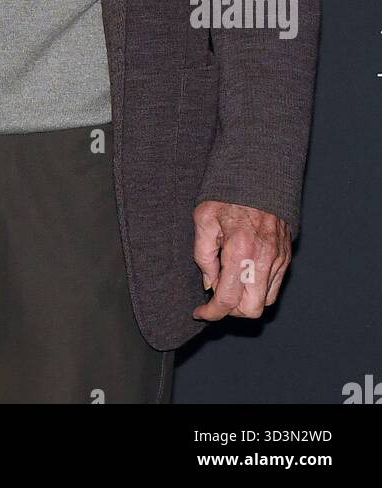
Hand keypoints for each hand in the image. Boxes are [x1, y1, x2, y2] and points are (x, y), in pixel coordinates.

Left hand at [191, 200, 291, 321]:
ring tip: (230, 279)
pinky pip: (274, 287)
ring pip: (265, 301)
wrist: (259, 174)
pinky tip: (245, 273)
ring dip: (246, 300)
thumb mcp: (204, 219)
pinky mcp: (286, 257)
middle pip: (252, 310)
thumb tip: (210, 284)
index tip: (201, 313)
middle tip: (217, 294)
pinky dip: (258, 289)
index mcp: (240, 249)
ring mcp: (279, 259)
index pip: (228, 299)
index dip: (212, 312)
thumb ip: (203, 255)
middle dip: (232, 310)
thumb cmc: (228, 194)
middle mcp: (264, 258)